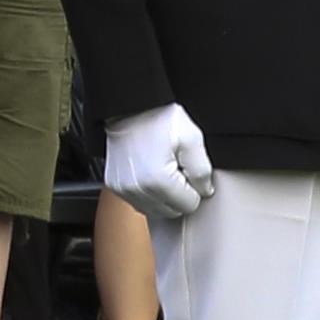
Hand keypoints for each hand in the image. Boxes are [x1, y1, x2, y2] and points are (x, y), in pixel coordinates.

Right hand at [100, 102, 216, 227]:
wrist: (128, 107)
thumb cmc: (158, 117)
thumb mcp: (191, 137)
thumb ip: (202, 170)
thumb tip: (204, 192)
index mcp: (158, 180)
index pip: (189, 205)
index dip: (193, 187)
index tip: (187, 169)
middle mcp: (138, 189)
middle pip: (172, 212)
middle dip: (179, 194)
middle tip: (176, 168)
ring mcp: (124, 189)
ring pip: (155, 211)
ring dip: (163, 197)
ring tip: (162, 169)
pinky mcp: (115, 186)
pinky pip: (139, 203)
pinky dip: (148, 194)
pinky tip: (150, 174)